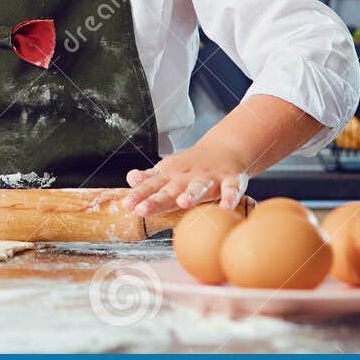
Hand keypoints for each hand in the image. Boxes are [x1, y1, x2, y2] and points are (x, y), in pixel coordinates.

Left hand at [121, 136, 250, 216]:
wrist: (224, 150)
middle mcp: (187, 177)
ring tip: (183, 203)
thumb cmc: (190, 168)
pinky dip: (230, 198)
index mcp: (170, 177)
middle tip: (142, 209)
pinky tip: (225, 209)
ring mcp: (209, 178)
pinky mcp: (230, 179)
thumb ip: (149, 180)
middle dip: (156, 200)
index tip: (128, 205)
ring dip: (192, 194)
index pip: (151, 186)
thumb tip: (130, 179)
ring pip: (199, 186)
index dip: (139, 195)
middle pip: (170, 190)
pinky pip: (231, 189)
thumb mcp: (167, 172)